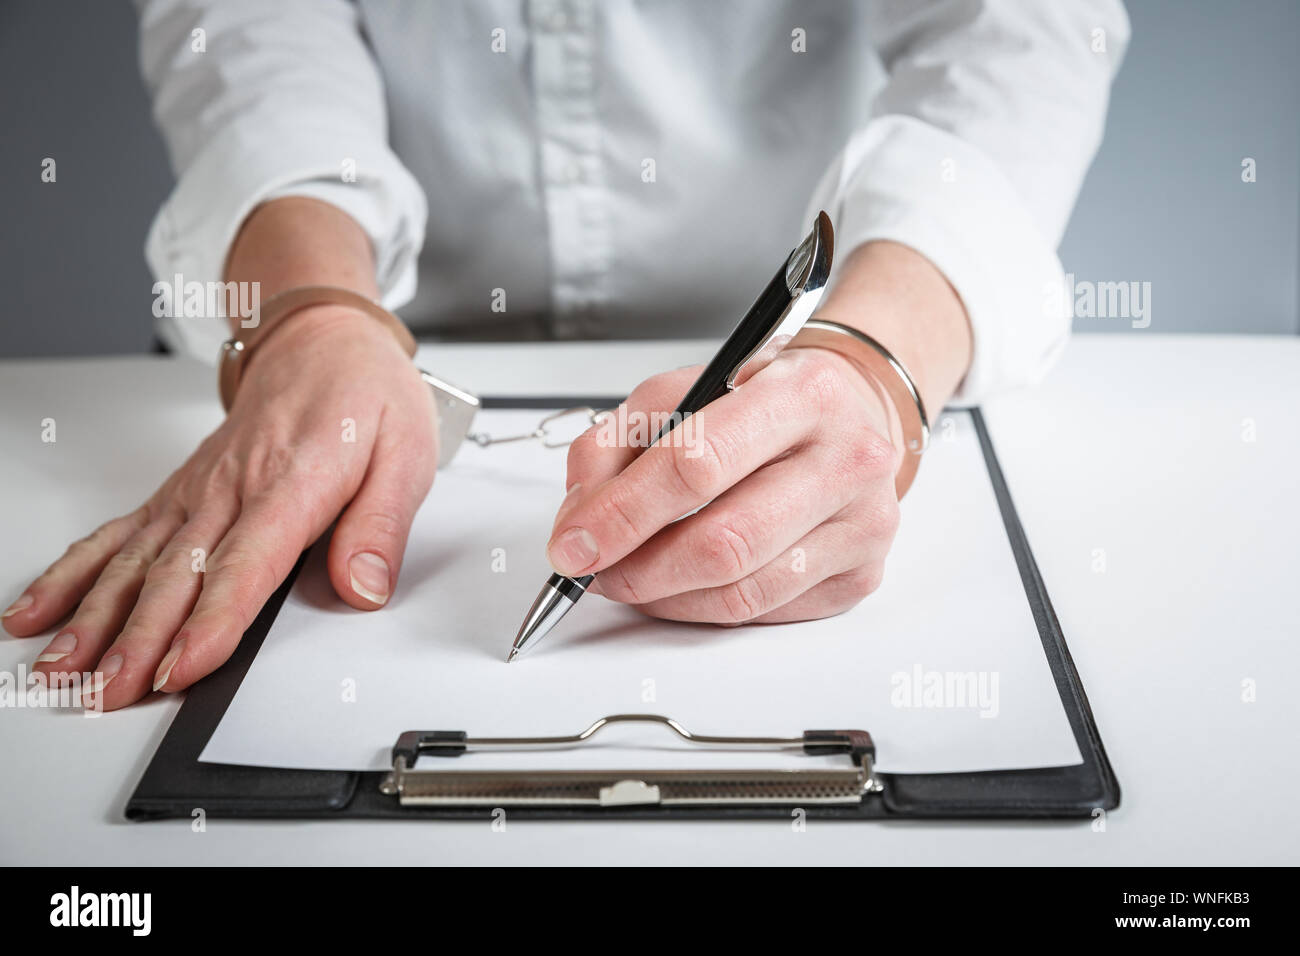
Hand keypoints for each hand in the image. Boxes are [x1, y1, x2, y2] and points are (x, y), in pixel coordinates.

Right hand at [2, 305, 436, 708]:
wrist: (322, 339)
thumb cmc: (365, 394)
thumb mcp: (407, 453)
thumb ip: (381, 526)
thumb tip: (363, 587)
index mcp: (294, 482)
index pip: (247, 562)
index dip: (212, 619)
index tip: (183, 665)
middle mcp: (233, 488)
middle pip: (178, 573)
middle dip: (138, 638)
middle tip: (109, 690)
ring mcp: (198, 491)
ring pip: (138, 560)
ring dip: (96, 617)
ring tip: (65, 668)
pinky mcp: (180, 492)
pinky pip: (119, 535)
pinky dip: (74, 574)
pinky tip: (39, 612)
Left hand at [549, 345, 902, 623]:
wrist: (850, 413)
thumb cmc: (762, 402)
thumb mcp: (681, 392)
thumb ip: (616, 445)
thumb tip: (579, 523)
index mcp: (802, 393)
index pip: (698, 465)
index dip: (623, 514)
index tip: (574, 545)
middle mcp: (847, 458)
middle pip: (724, 542)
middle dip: (640, 570)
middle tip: (596, 573)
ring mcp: (863, 523)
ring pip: (742, 592)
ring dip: (666, 598)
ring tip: (633, 578)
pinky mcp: (861, 574)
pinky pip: (764, 613)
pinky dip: (707, 608)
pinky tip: (685, 584)